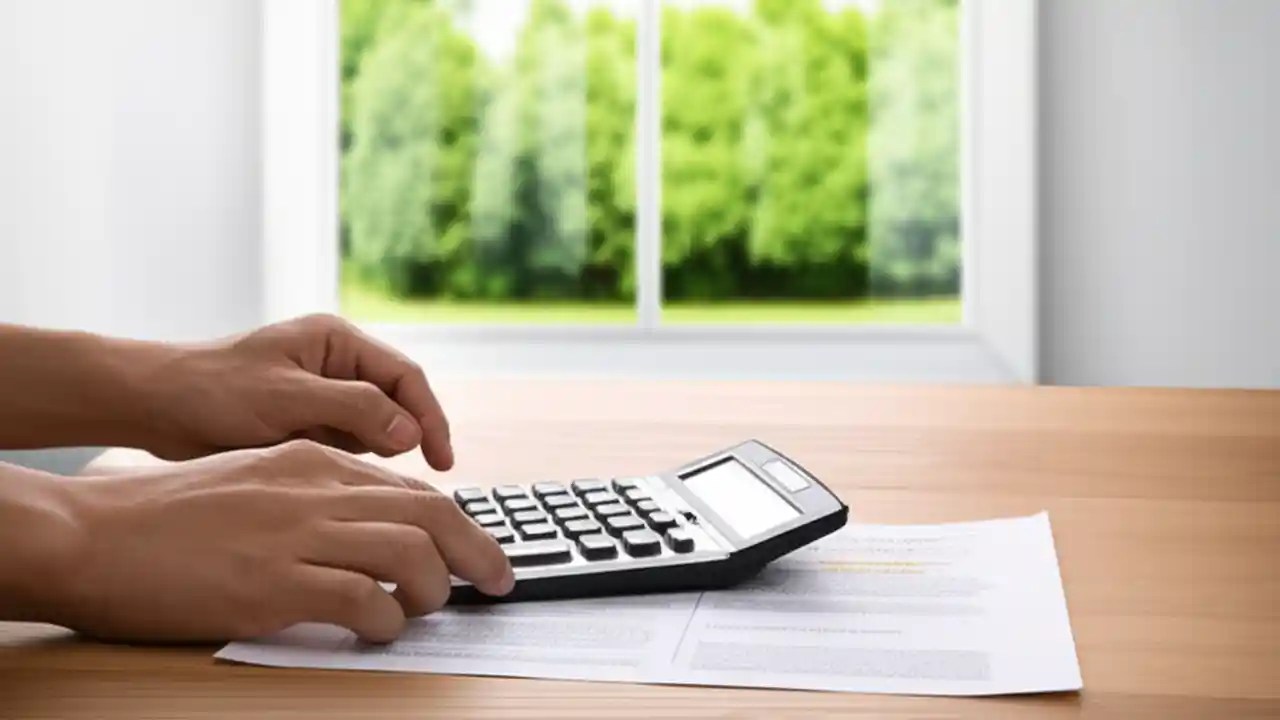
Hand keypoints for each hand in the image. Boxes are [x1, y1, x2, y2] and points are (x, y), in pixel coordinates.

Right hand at [23, 441, 512, 642]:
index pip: (410, 489)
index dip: (458, 522)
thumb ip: (315, 498)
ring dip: (434, 588)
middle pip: (431, 513)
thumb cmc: (167, 517)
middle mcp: (315, 488)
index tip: (479, 549)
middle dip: (478, 550)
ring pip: (411, 552)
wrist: (93, 532)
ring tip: (426, 610)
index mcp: (313, 462)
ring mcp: (296, 534)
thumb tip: (372, 531)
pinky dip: (387, 620)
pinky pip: (363, 600)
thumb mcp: (256, 482)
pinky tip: (380, 630)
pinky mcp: (274, 583)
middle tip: (500, 581)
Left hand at [145, 314, 452, 467]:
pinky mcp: (306, 424)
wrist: (153, 407)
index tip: (440, 460)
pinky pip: (342, 447)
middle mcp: (337, 365)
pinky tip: (308, 467)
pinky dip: (336, 462)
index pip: (406, 378)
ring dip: (358, 453)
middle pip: (395, 405)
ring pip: (370, 432)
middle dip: (392, 439)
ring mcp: (322, 395)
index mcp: (338, 341)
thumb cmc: (212, 391)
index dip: (430, 418)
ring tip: (320, 457)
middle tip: (382, 474)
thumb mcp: (288, 399)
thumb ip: (355, 410)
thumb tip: (411, 434)